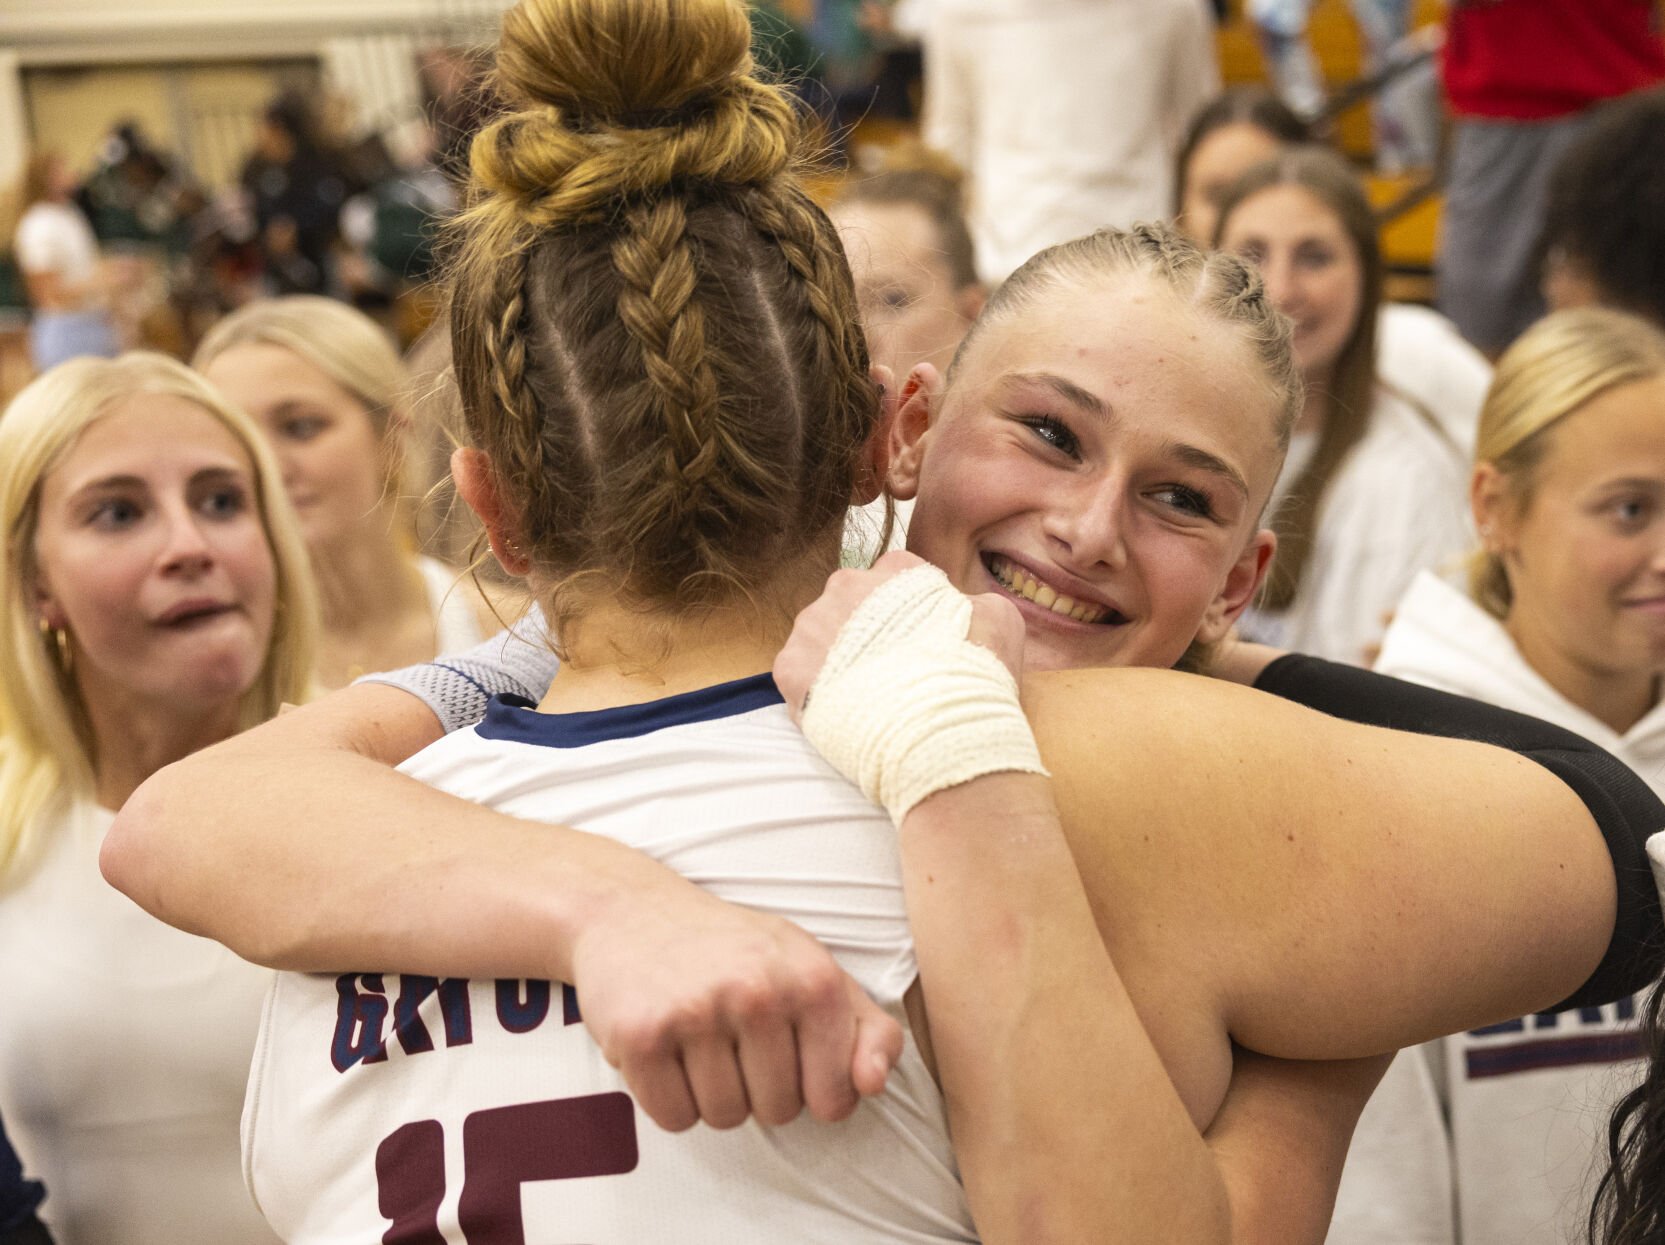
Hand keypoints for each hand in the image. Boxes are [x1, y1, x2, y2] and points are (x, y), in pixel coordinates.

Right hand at [569, 870, 902, 1132]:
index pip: (835, 1098)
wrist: (633, 911)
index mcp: (814, 979)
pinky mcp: (642, 1036)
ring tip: (698, 1039)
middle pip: (778, 1112)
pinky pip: (674, 1118)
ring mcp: (698, 1012)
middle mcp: (760, 992)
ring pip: (725, 1118)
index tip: (789, 1055)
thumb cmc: (734, 950)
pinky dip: (669, 1098)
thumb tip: (874, 1084)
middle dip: (758, 1089)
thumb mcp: (812, 970)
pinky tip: (666, 1049)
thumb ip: (866, 1029)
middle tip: (732, 1036)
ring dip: (712, 1094)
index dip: (811, 1091)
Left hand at [775, 550, 1025, 724]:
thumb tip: (961, 609)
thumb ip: (972, 603)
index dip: (911, 611)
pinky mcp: (790, 669)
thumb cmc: (974, 674)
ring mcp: (812, 626)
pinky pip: (798, 673)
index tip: (919, 641)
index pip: (896, 578)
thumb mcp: (999, 620)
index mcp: (895, 570)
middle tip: (892, 669)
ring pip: (820, 636)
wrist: (938, 734)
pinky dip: (816, 690)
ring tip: (867, 695)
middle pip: (853, 604)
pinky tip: (845, 709)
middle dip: (868, 630)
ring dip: (838, 658)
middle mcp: (845, 585)